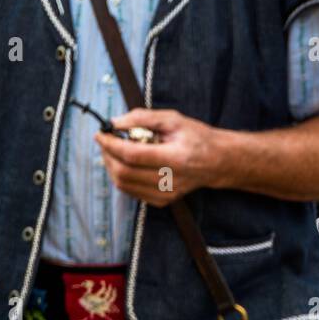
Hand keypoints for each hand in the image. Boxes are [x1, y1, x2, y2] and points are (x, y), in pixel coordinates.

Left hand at [95, 109, 224, 206]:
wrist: (217, 161)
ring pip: (123, 184)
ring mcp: (166, 194)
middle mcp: (171, 180)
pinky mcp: (162, 201)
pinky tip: (127, 163)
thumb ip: (143, 118)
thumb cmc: (197, 137)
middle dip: (108, 155)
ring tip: (115, 151)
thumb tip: (114, 123)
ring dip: (111, 166)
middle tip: (106, 141)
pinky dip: (121, 176)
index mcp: (176, 157)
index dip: (111, 144)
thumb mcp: (174, 119)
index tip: (101, 133)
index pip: (133, 155)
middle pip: (124, 172)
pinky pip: (130, 191)